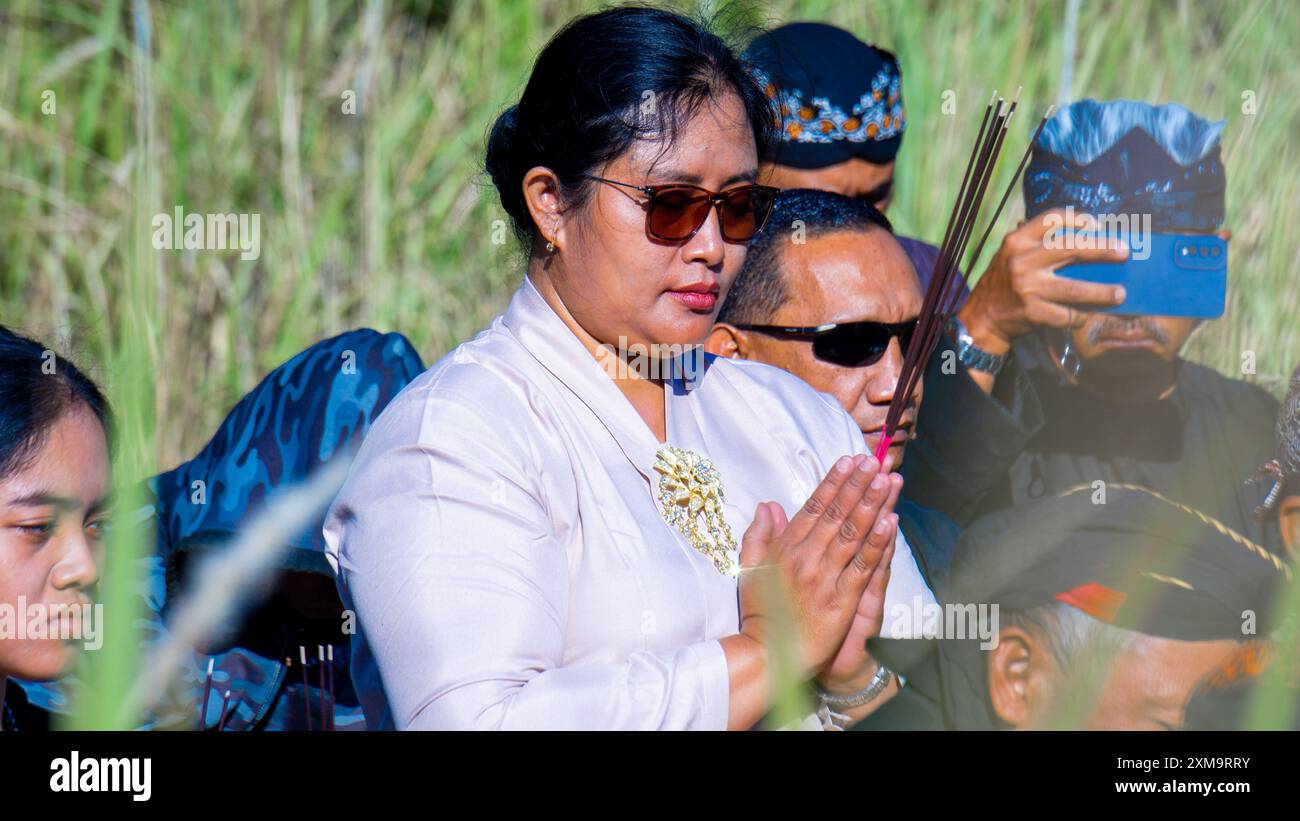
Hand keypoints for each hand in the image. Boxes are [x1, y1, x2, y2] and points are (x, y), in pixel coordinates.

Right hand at [736, 453, 898, 681]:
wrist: (768, 655)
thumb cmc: (760, 614)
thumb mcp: (751, 569)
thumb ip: (759, 536)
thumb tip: (768, 505)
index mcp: (785, 549)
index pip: (813, 507)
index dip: (833, 482)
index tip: (849, 461)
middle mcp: (805, 558)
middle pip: (836, 514)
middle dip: (857, 484)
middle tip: (874, 461)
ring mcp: (824, 577)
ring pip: (852, 533)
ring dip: (871, 504)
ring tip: (886, 480)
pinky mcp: (841, 600)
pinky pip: (862, 566)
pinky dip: (876, 543)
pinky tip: (889, 521)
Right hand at [958, 208, 1128, 356]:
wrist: (982, 316)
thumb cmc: (1003, 281)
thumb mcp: (1011, 254)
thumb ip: (1037, 243)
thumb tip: (1084, 234)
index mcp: (1017, 241)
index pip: (1052, 219)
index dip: (1078, 219)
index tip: (1096, 225)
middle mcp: (1022, 261)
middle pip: (1071, 248)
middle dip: (1103, 249)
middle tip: (1124, 253)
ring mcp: (1028, 288)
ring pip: (1075, 289)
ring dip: (1102, 292)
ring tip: (1120, 293)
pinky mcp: (1032, 313)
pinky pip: (1066, 315)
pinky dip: (1082, 316)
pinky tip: (1092, 316)